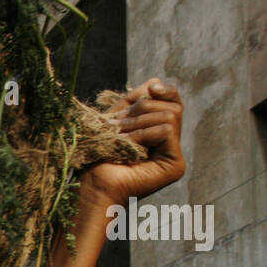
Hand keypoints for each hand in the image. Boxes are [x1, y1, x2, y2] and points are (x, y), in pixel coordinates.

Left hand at [81, 78, 185, 206]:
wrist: (92, 184)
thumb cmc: (98, 156)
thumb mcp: (116, 119)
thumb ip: (134, 101)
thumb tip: (155, 81)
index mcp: (159, 135)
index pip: (174, 103)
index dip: (165, 91)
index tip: (151, 87)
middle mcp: (171, 146)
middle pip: (173, 106)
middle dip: (142, 109)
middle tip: (117, 124)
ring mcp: (175, 157)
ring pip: (170, 116)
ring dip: (139, 122)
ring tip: (119, 136)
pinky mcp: (175, 166)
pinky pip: (166, 131)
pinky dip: (143, 133)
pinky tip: (127, 145)